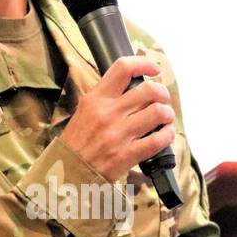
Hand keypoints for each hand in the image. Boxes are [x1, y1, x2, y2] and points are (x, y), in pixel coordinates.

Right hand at [61, 55, 175, 182]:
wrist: (68, 172)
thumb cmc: (77, 143)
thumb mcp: (84, 111)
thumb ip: (106, 98)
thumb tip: (132, 88)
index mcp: (96, 99)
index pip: (123, 68)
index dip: (144, 64)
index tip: (154, 69)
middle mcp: (108, 113)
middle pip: (148, 90)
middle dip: (162, 93)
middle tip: (162, 99)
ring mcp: (119, 134)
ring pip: (158, 112)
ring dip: (167, 113)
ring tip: (165, 117)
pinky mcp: (127, 155)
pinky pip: (158, 140)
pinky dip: (168, 135)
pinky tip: (166, 134)